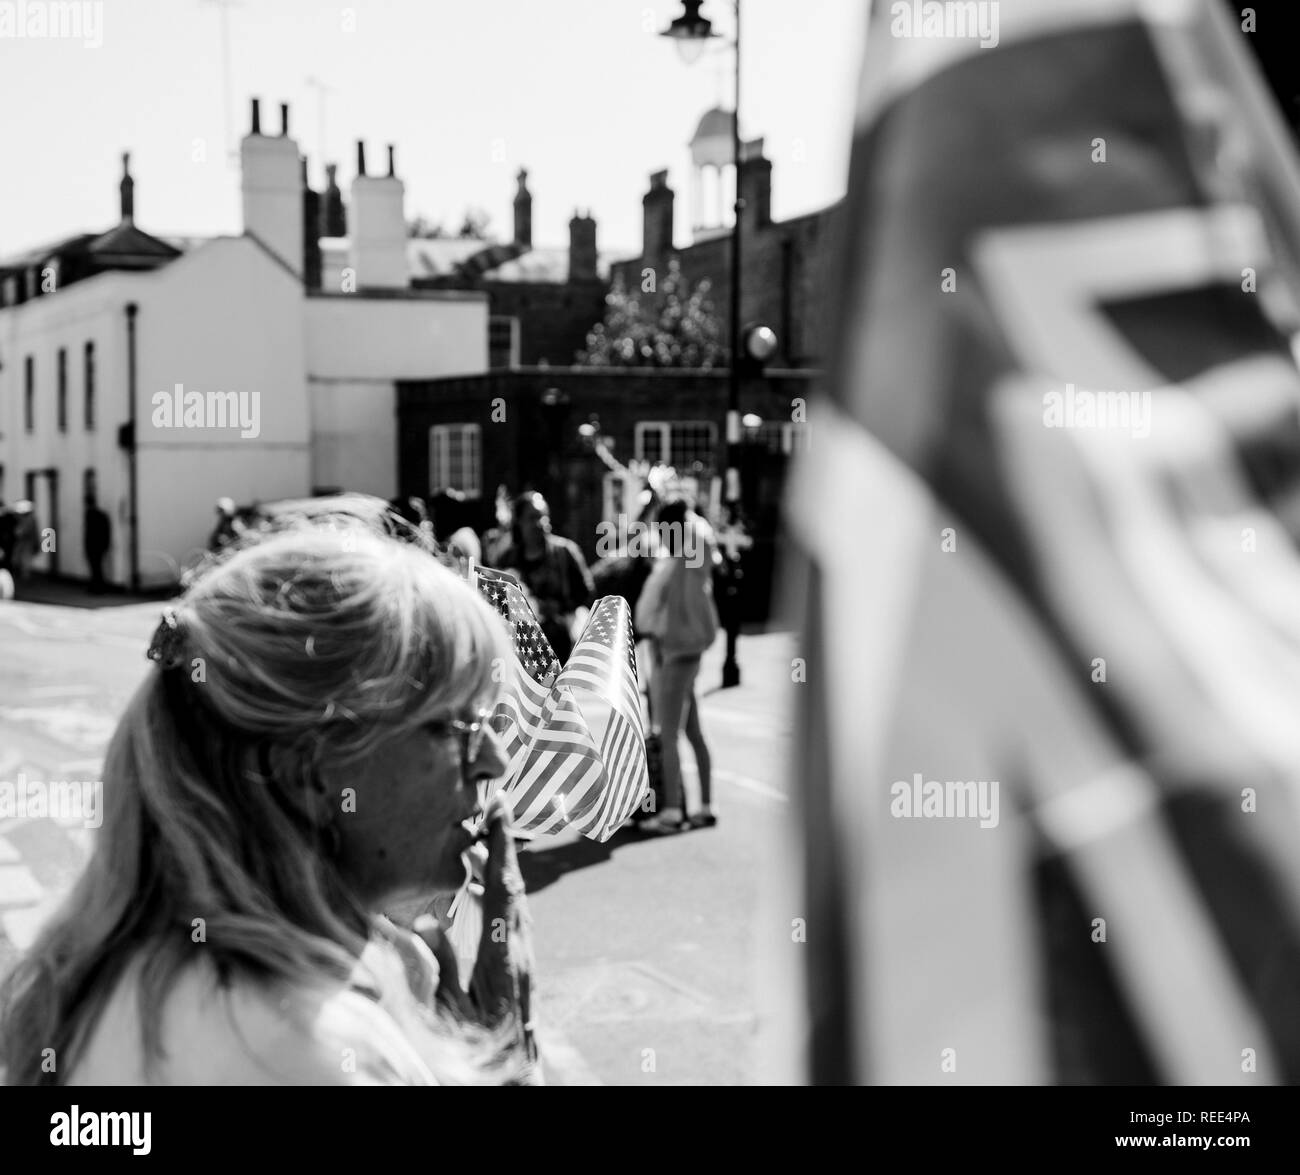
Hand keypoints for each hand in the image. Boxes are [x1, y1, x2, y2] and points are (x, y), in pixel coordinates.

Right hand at [412, 794, 538, 1079]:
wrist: (510, 1082)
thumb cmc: (476, 1052)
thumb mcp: (448, 1012)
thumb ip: (436, 966)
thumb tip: (420, 922)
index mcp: (504, 958)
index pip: (504, 890)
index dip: (500, 847)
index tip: (499, 810)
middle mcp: (521, 952)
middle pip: (514, 887)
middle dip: (502, 846)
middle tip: (489, 809)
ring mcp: (525, 958)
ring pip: (516, 901)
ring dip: (499, 868)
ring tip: (479, 840)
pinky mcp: (521, 966)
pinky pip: (513, 918)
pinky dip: (500, 892)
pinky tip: (482, 885)